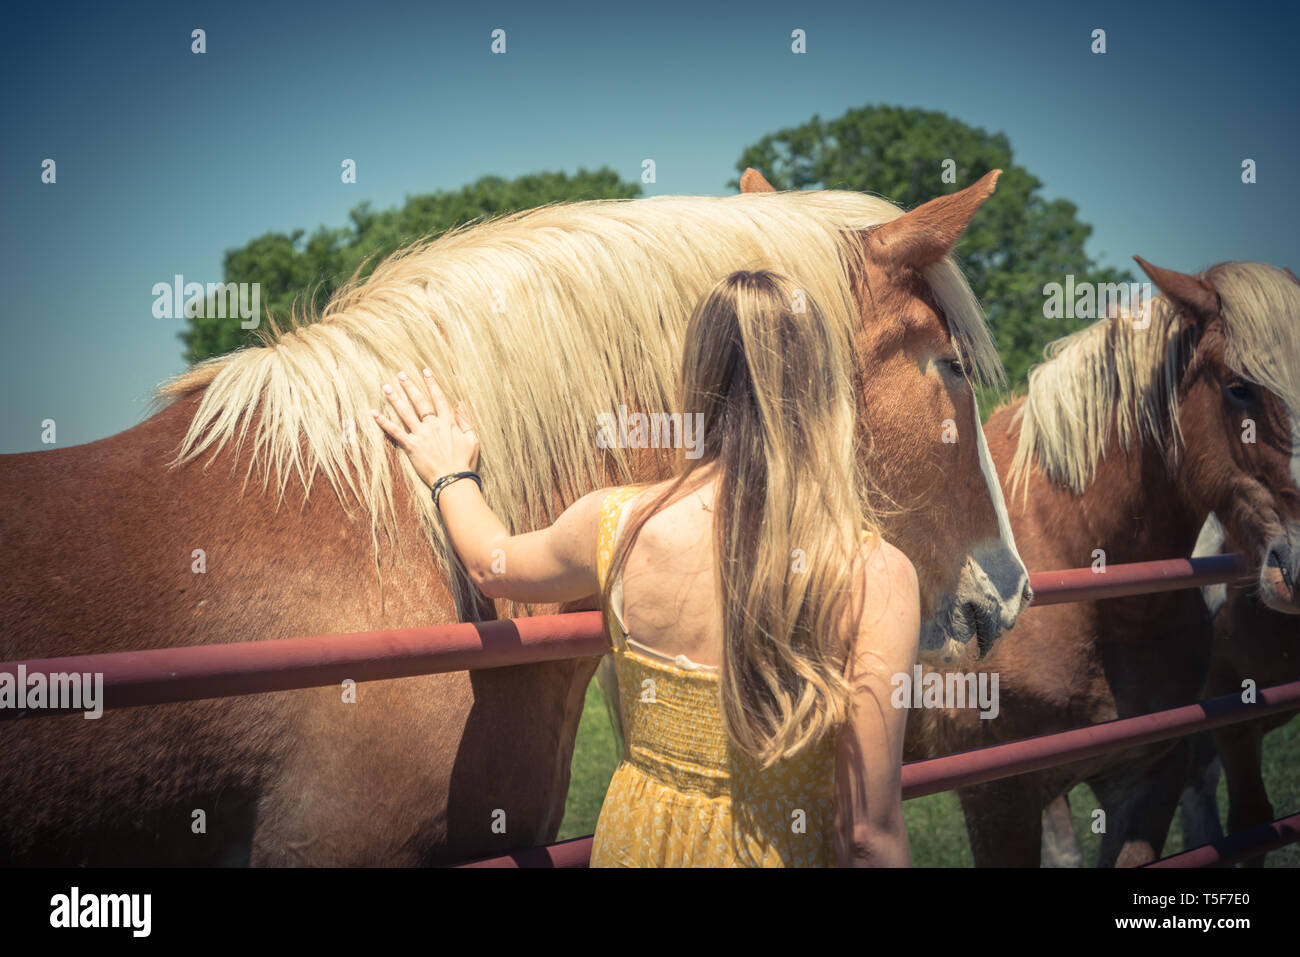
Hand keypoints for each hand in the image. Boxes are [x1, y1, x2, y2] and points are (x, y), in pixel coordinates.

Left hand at [372, 369, 479, 487]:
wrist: (454, 480)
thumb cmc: (465, 463)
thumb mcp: (473, 440)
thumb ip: (466, 422)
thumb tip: (460, 405)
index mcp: (448, 423)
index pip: (438, 398)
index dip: (432, 384)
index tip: (425, 371)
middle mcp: (433, 425)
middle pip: (419, 402)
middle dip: (409, 386)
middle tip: (400, 374)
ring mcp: (421, 435)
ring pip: (405, 413)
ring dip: (395, 399)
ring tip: (386, 387)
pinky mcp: (411, 447)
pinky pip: (395, 432)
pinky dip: (384, 422)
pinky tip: (374, 413)